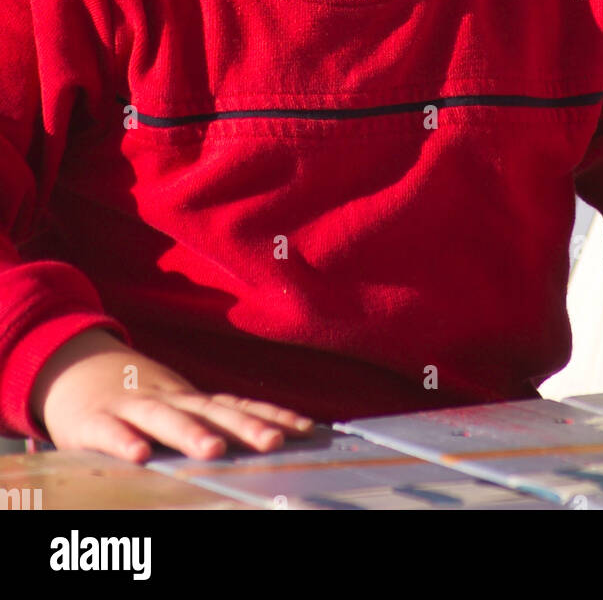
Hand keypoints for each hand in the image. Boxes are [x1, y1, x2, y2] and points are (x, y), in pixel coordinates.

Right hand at [30, 328, 315, 461]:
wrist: (73, 367)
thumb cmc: (136, 397)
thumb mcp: (177, 405)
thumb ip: (213, 419)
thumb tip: (269, 435)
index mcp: (191, 399)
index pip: (237, 405)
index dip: (271, 415)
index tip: (307, 429)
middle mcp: (169, 399)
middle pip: (210, 411)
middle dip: (244, 426)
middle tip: (274, 442)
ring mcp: (131, 407)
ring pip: (163, 418)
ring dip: (189, 433)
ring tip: (214, 450)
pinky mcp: (93, 421)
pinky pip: (109, 432)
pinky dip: (123, 442)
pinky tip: (139, 455)